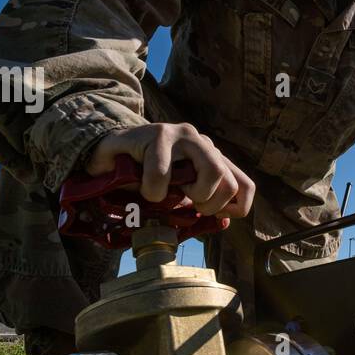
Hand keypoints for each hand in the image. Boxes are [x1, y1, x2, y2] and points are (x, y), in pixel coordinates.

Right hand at [85, 122, 254, 217]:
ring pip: (212, 171)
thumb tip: (225, 221)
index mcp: (212, 159)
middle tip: (187, 205)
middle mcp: (203, 144)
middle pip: (230, 181)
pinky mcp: (159, 133)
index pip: (245, 186)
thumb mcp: (176, 194)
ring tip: (167, 194)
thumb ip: (199, 203)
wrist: (109, 155)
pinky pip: (164, 174)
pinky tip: (144, 187)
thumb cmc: (144, 179)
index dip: (234, 208)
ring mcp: (183, 136)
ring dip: (189, 194)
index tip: (210, 215)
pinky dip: (153, 191)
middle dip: (210, 204)